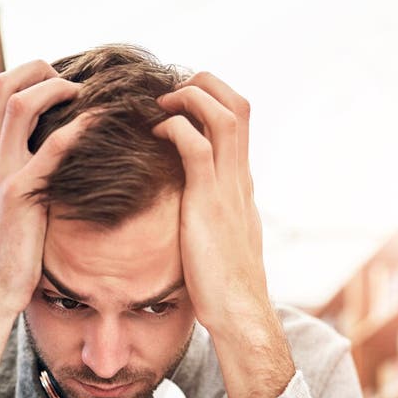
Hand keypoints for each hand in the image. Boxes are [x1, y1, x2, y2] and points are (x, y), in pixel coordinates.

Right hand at [0, 62, 93, 397]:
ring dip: (53, 88)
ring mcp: (0, 177)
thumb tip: (41, 181)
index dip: (22, 80)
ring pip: (19, 105)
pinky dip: (73, 129)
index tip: (53, 83)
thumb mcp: (1, 218)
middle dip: (35, 70)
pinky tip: (95, 121)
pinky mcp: (19, 197)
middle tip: (69, 78)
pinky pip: (48, 150)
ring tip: (82, 91)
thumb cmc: (1, 262)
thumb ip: (14, 191)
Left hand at [154, 72, 267, 331]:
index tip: (181, 106)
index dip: (212, 102)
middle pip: (238, 106)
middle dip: (205, 85)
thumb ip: (208, 222)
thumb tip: (186, 223)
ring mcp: (228, 188)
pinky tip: (156, 133)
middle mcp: (240, 180)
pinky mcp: (208, 203)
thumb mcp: (219, 246)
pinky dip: (176, 129)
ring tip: (162, 104)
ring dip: (191, 97)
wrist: (238, 312)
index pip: (238, 124)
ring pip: (223, 115)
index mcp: (241, 187)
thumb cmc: (223, 288)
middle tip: (171, 93)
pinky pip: (196, 146)